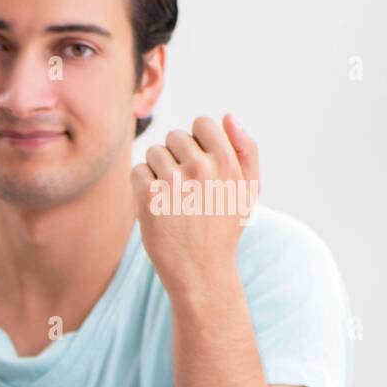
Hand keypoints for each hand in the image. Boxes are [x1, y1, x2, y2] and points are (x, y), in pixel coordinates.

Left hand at [130, 113, 258, 303]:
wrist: (201, 270)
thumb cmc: (224, 228)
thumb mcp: (248, 190)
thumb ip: (246, 150)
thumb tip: (228, 116)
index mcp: (228, 161)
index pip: (202, 123)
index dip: (196, 142)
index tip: (198, 165)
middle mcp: (202, 167)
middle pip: (174, 136)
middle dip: (175, 156)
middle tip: (184, 187)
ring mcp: (174, 182)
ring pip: (154, 152)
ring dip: (157, 170)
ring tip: (171, 196)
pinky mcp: (149, 197)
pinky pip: (138, 171)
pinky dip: (142, 185)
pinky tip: (156, 204)